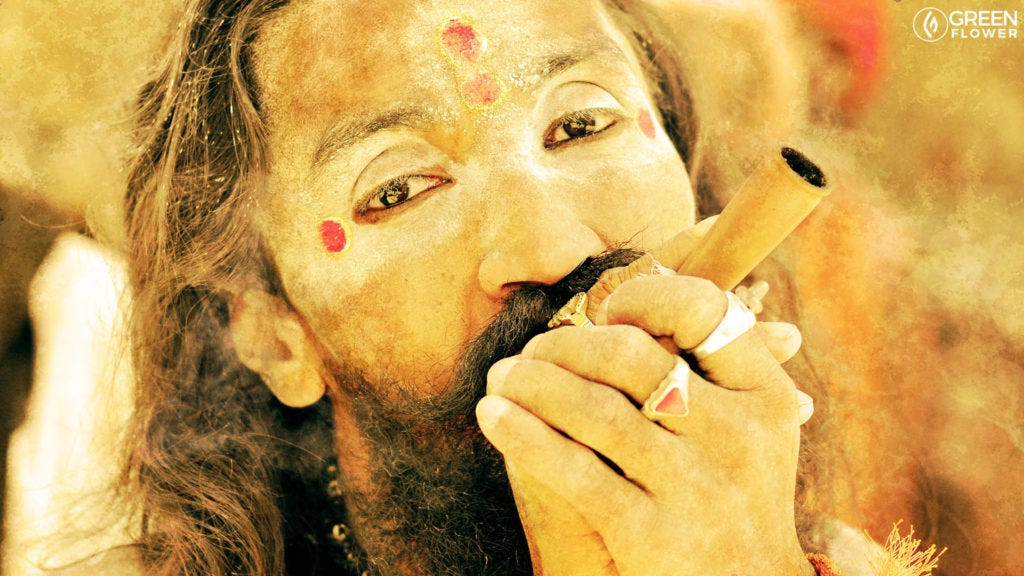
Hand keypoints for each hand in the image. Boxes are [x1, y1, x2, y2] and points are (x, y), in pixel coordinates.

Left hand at [477, 274, 815, 575]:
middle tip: (528, 350)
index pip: (702, 311)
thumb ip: (715, 366)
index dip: (643, 298)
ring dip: (530, 383)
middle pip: (628, 356)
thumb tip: (658, 276)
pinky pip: (572, 470)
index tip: (610, 311)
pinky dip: (522, 434)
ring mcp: (693, 487)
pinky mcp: (649, 534)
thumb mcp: (751, 430)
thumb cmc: (731, 496)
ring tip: (501, 376)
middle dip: (562, 344)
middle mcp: (736, 438)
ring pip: (592, 409)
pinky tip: (492, 414)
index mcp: (765, 398)